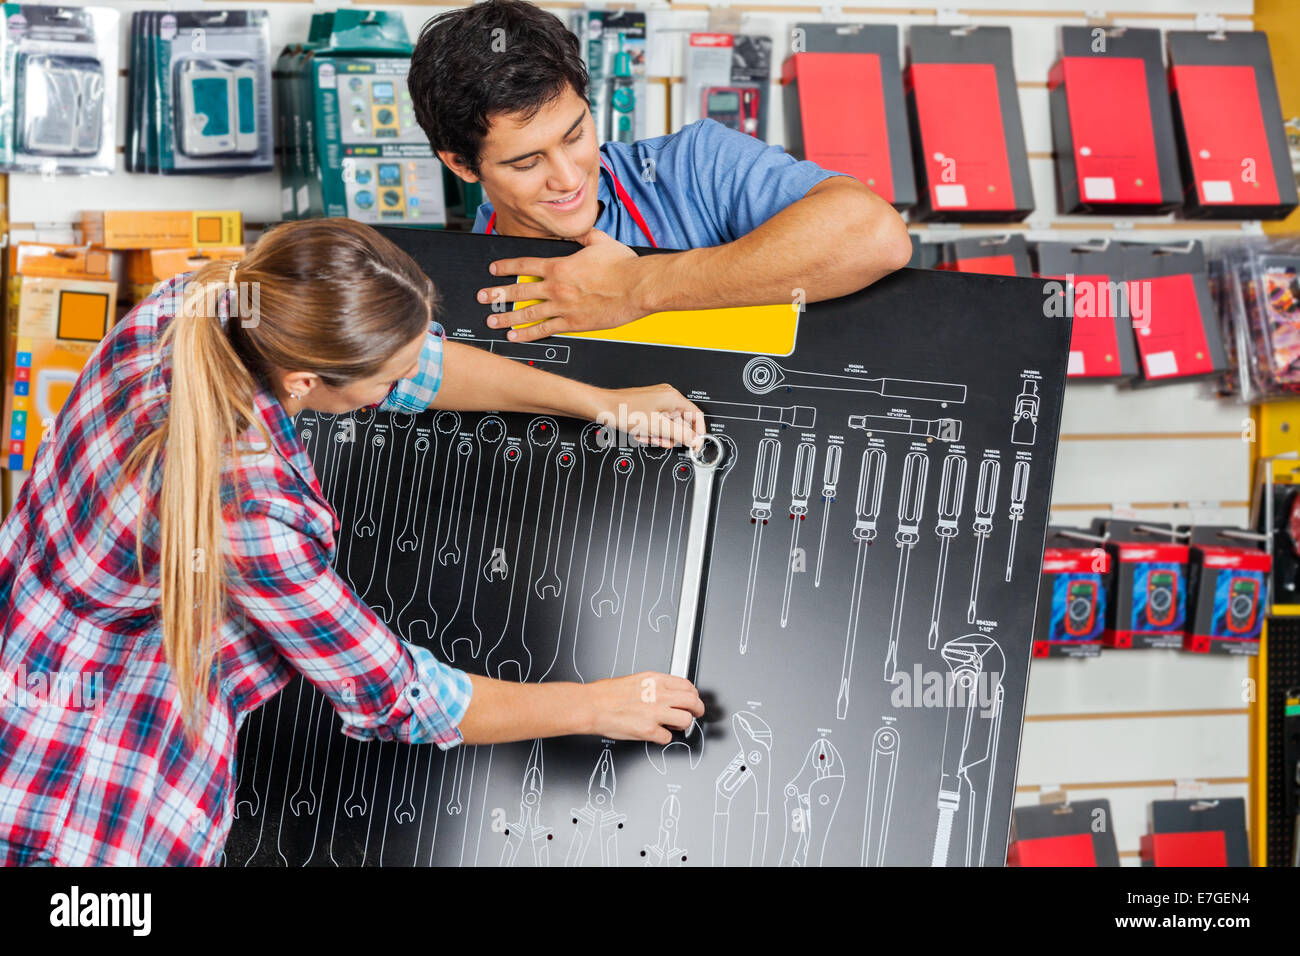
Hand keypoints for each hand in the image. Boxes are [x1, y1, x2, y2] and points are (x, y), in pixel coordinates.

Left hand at [477, 229, 645, 342]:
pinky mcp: (573, 324)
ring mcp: (563, 307)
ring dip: (507, 318)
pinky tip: (516, 337)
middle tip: (483, 297)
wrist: (637, 287)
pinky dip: (528, 335)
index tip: (495, 270)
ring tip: (493, 320)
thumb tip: (580, 230)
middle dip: (497, 294)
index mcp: (560, 265)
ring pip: (527, 313)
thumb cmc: (624, 266)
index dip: (507, 267)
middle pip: (519, 291)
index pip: (525, 265)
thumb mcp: (601, 241)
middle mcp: (557, 287)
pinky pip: (545, 330)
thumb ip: (585, 236)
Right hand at [581, 672, 705, 743]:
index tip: (692, 700)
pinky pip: (668, 738)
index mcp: (656, 680)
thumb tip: (667, 693)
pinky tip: (656, 734)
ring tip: (674, 726)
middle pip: (693, 702)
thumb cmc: (606, 694)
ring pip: (686, 720)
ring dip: (682, 725)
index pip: (688, 686)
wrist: (591, 705)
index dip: (693, 695)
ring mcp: (655, 713)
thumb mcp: (636, 680)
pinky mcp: (649, 730)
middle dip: (697, 710)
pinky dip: (663, 738)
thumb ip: (655, 686)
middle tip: (695, 714)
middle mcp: (659, 695)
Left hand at [593, 384, 706, 449]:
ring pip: (668, 426)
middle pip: (681, 423)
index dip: (697, 432)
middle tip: (661, 440)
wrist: (603, 408)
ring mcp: (657, 403)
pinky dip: (651, 432)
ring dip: (659, 435)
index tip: (694, 444)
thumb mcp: (657, 427)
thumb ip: (680, 434)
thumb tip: (695, 440)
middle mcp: (666, 397)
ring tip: (647, 436)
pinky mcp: (648, 409)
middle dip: (670, 435)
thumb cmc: (624, 411)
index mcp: (672, 397)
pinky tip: (641, 433)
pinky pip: (657, 424)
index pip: (696, 415)